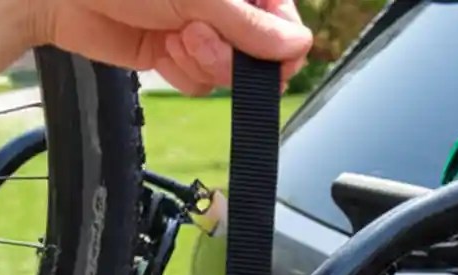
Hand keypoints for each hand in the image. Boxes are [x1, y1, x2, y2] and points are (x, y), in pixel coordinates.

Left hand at [36, 0, 311, 95]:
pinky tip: (159, 50)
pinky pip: (198, 83)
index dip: (280, 45)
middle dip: (225, 52)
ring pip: (226, 73)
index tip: (267, 60)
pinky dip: (179, 73)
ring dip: (199, 62)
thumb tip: (298, 45)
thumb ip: (250, 23)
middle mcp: (221, 5)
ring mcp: (198, 30)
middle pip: (257, 53)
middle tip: (192, 34)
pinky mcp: (174, 55)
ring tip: (170, 37)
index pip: (283, 18)